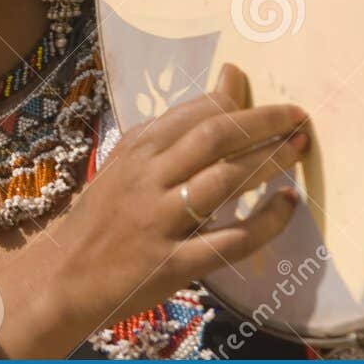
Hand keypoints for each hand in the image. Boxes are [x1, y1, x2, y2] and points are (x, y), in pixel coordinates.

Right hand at [0, 64, 307, 357]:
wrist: (64, 278)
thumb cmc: (100, 217)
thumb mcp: (124, 165)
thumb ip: (170, 130)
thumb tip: (221, 85)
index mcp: (135, 151)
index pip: (195, 114)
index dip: (241, 102)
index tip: (276, 104)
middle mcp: (147, 180)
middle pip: (214, 137)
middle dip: (264, 123)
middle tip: (299, 118)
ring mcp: (160, 222)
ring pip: (225, 182)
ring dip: (270, 162)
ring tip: (299, 150)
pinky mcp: (172, 265)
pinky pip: (229, 241)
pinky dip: (266, 222)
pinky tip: (288, 206)